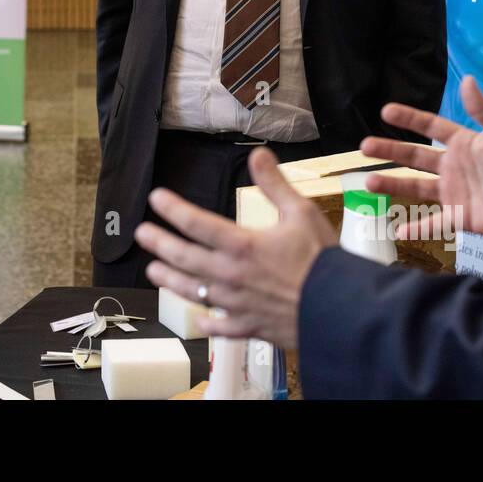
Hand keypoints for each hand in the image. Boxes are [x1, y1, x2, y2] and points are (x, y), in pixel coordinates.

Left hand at [133, 147, 336, 348]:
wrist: (339, 309)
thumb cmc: (322, 261)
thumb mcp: (301, 213)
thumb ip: (274, 184)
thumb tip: (258, 155)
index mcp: (241, 245)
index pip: (195, 223)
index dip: (172, 209)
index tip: (156, 199)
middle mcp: (230, 275)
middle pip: (184, 258)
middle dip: (159, 244)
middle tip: (142, 234)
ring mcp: (236, 304)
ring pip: (192, 292)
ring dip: (170, 280)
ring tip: (154, 272)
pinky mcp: (248, 326)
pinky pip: (219, 326)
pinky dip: (206, 322)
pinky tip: (198, 319)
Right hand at [360, 75, 482, 239]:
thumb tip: (466, 80)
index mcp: (463, 143)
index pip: (430, 127)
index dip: (409, 118)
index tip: (386, 110)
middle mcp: (453, 166)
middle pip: (415, 155)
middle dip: (389, 150)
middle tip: (364, 146)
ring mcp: (454, 192)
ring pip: (416, 186)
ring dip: (392, 183)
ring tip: (368, 181)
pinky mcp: (461, 216)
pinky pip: (435, 222)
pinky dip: (418, 227)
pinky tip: (398, 229)